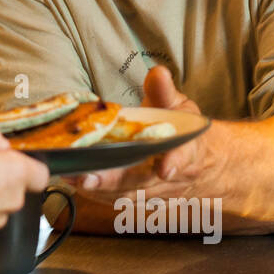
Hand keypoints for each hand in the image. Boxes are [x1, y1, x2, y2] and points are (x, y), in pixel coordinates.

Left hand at [79, 66, 215, 197]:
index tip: (165, 169)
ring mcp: (154, 190)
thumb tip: (157, 73)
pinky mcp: (139, 197)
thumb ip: (165, 92)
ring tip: (73, 178)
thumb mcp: (180, 106)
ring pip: (127, 194)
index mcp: (185, 148)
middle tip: (89, 177)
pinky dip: (96, 194)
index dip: (175, 162)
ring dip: (99, 190)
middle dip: (115, 181)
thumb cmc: (182, 130)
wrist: (200, 163)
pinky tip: (75, 183)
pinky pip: (118, 200)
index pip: (183, 157)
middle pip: (144, 181)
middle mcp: (171, 175)